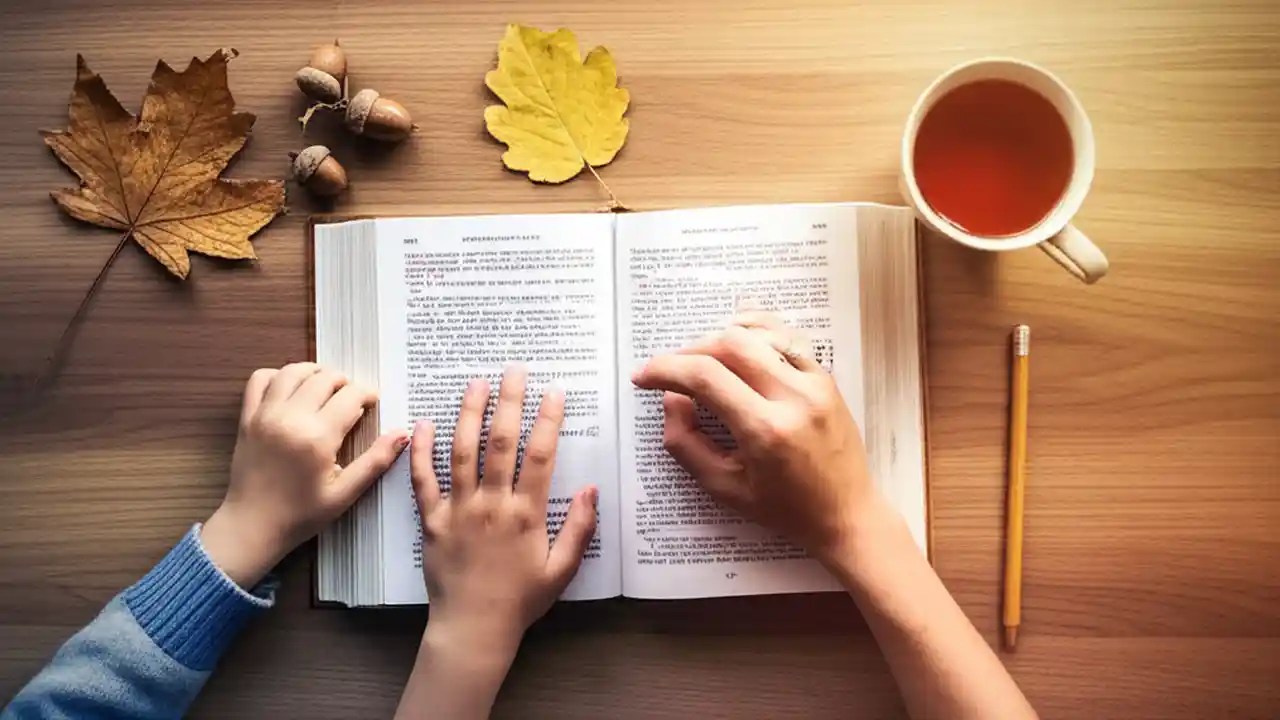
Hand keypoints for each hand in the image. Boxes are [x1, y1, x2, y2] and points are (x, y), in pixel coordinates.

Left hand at [202, 363, 407, 587]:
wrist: (252, 526)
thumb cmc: (301, 514)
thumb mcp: (345, 493)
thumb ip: (375, 461)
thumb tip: (402, 434)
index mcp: (318, 437)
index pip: (351, 396)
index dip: (367, 394)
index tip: (372, 403)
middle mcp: (290, 418)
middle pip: (324, 378)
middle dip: (344, 382)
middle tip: (351, 399)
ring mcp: (265, 415)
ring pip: (293, 371)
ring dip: (314, 372)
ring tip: (325, 387)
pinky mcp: (247, 417)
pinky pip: (260, 379)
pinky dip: (277, 375)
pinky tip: (291, 389)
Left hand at [412, 366, 597, 653]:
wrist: (474, 629)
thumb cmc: (521, 602)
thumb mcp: (562, 570)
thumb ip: (580, 529)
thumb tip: (593, 489)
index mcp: (526, 514)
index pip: (540, 455)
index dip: (548, 420)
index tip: (554, 392)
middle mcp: (492, 504)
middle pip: (501, 442)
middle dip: (509, 401)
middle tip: (513, 370)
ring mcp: (459, 510)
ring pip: (462, 452)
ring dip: (468, 413)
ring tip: (475, 383)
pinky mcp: (432, 521)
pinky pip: (424, 481)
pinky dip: (421, 451)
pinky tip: (423, 424)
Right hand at [631, 315, 881, 563]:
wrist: (847, 514)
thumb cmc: (785, 509)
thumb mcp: (724, 488)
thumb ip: (686, 443)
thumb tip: (671, 398)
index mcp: (766, 430)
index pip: (706, 376)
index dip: (666, 369)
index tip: (644, 376)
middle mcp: (793, 397)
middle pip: (730, 343)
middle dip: (689, 351)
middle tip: (671, 371)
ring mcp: (815, 383)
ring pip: (759, 332)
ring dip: (720, 337)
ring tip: (700, 358)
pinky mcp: (826, 378)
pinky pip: (786, 338)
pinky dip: (756, 330)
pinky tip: (736, 334)